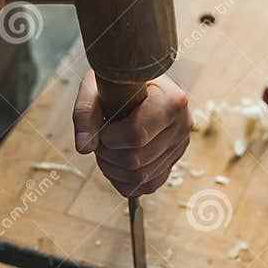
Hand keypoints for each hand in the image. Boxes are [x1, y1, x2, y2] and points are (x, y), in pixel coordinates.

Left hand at [73, 71, 191, 195]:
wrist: (140, 82)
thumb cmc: (119, 81)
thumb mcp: (98, 86)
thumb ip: (85, 113)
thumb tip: (84, 148)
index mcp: (171, 101)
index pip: (136, 135)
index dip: (109, 138)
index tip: (102, 127)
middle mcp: (183, 125)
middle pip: (136, 160)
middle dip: (107, 155)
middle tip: (101, 140)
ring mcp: (181, 144)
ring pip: (141, 178)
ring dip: (113, 170)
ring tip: (107, 150)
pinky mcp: (175, 159)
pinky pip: (149, 185)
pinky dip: (126, 182)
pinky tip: (116, 164)